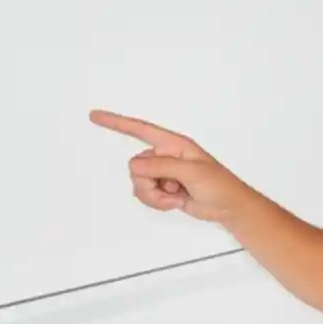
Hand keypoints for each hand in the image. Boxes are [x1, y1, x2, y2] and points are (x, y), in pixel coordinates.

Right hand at [89, 110, 253, 224]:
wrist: (228, 207)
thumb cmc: (219, 185)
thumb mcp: (192, 172)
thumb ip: (162, 167)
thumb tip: (135, 166)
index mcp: (173, 144)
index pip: (140, 129)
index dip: (116, 122)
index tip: (95, 116)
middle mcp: (165, 156)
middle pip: (136, 166)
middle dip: (150, 183)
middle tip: (175, 187)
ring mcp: (163, 174)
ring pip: (138, 183)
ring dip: (154, 195)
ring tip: (177, 196)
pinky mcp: (163, 190)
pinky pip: (145, 195)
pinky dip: (157, 203)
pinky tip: (176, 202)